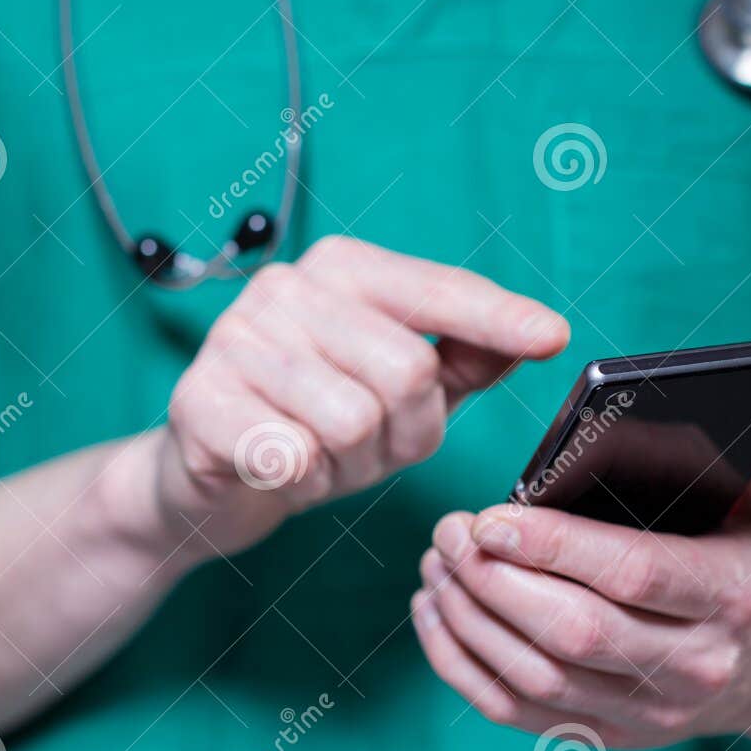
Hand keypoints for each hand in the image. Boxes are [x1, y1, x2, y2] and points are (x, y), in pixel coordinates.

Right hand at [148, 236, 568, 558]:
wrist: (203, 471)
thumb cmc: (314, 421)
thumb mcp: (400, 391)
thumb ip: (465, 359)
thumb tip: (537, 334)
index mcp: (343, 269)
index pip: (437, 289)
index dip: (498, 316)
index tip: (551, 336)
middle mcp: (287, 286)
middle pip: (406, 370)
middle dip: (404, 432)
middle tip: (367, 447)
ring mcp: (236, 337)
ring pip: (353, 419)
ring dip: (350, 463)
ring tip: (320, 457)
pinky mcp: (199, 398)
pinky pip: (291, 455)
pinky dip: (300, 480)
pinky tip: (277, 469)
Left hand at [412, 408, 750, 748]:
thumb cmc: (749, 559)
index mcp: (732, 596)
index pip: (633, 573)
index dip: (554, 547)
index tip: (491, 516)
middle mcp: (694, 665)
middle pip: (574, 632)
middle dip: (497, 582)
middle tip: (450, 532)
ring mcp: (649, 713)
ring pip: (536, 677)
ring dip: (470, 620)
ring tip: (438, 562)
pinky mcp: (608, 736)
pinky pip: (517, 712)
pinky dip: (463, 666)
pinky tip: (435, 612)